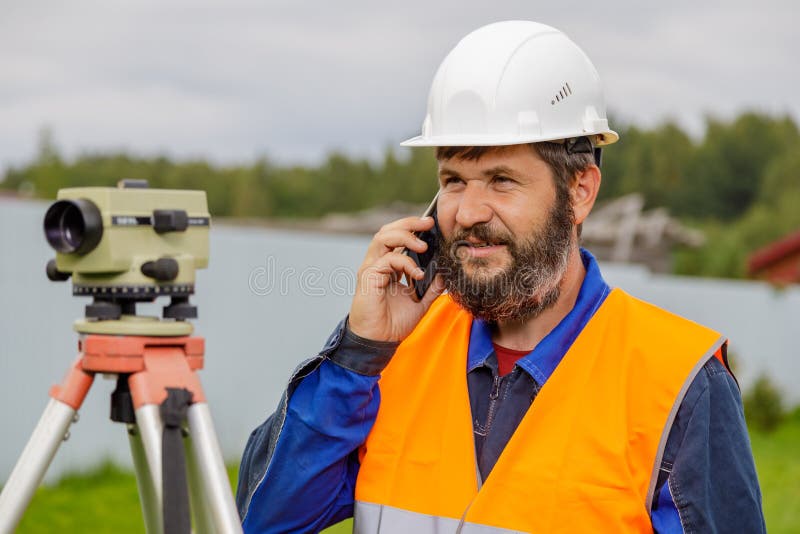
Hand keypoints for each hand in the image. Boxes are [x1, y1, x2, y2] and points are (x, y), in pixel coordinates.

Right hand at [348, 216, 445, 341]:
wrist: (379, 341)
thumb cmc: (393, 323)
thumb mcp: (420, 302)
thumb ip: (432, 287)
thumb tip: (446, 273)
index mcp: (388, 266)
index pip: (396, 236)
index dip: (412, 227)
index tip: (431, 224)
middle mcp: (377, 263)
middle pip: (388, 230)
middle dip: (409, 223)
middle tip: (429, 222)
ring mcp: (371, 268)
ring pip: (383, 238)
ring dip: (405, 236)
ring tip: (423, 245)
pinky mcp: (368, 276)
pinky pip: (388, 260)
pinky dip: (406, 263)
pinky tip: (418, 274)